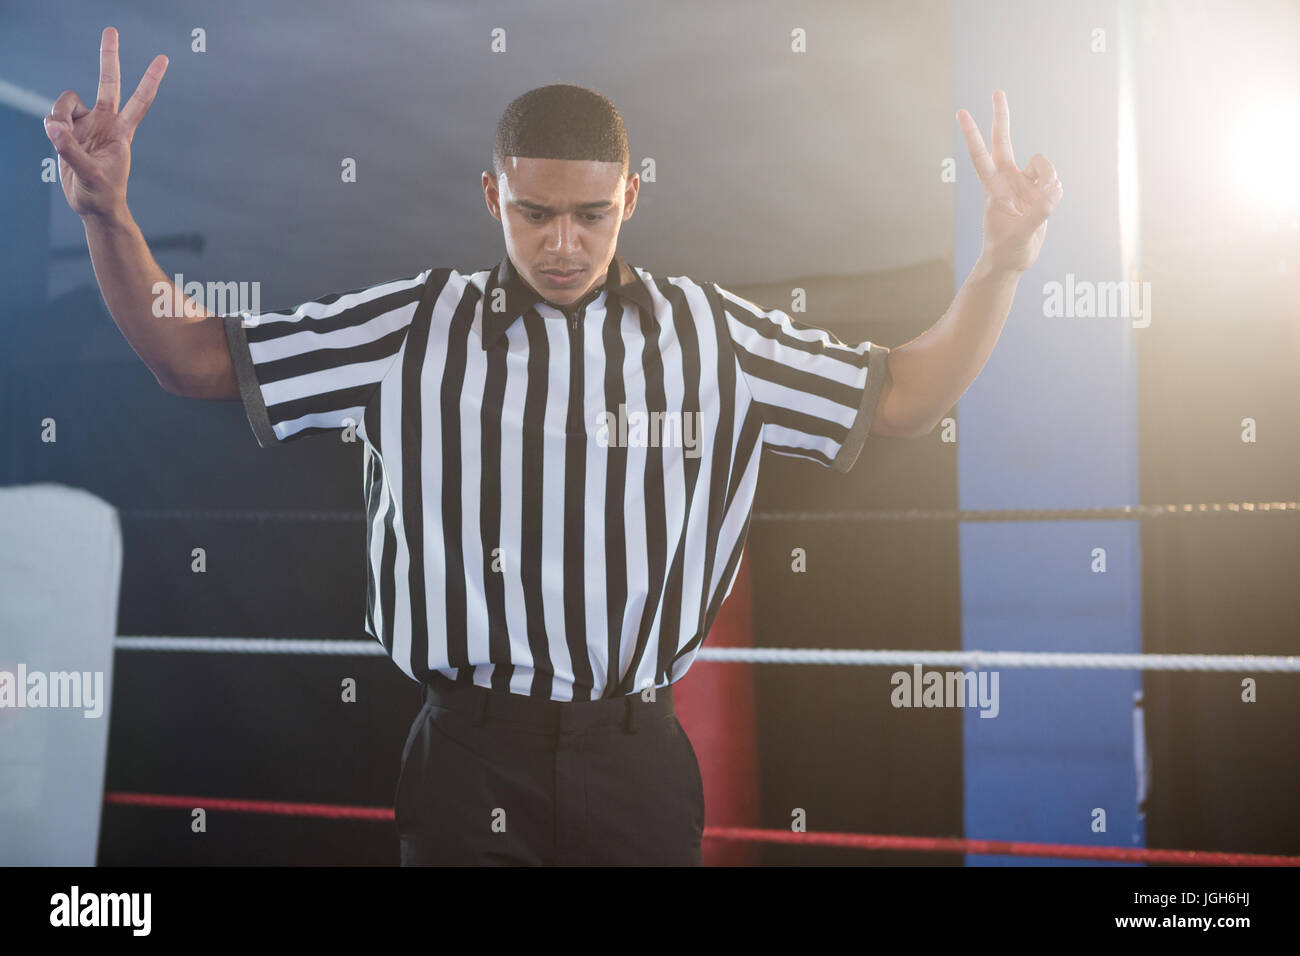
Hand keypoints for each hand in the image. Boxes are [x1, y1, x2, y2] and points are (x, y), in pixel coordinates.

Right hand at [43, 26, 167, 219]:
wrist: (92, 206)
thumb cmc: (102, 194)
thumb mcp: (90, 175)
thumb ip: (71, 150)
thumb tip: (54, 127)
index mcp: (121, 131)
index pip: (140, 100)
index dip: (150, 79)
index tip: (163, 58)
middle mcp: (104, 121)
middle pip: (107, 82)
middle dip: (108, 56)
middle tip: (111, 29)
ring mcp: (86, 124)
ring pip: (66, 102)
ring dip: (59, 117)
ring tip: (61, 139)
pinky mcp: (68, 130)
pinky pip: (53, 117)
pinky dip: (51, 126)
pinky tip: (56, 139)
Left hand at [957, 90, 1061, 275]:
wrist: (1011, 262)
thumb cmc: (1006, 251)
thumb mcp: (1020, 236)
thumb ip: (1039, 213)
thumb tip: (1056, 189)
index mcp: (994, 189)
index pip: (981, 156)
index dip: (973, 134)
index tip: (961, 112)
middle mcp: (1007, 181)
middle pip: (1005, 142)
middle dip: (1002, 117)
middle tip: (997, 91)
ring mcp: (1023, 185)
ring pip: (1043, 164)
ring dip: (1049, 177)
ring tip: (1046, 200)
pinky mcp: (1039, 191)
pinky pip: (1054, 180)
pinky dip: (1056, 190)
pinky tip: (1050, 203)